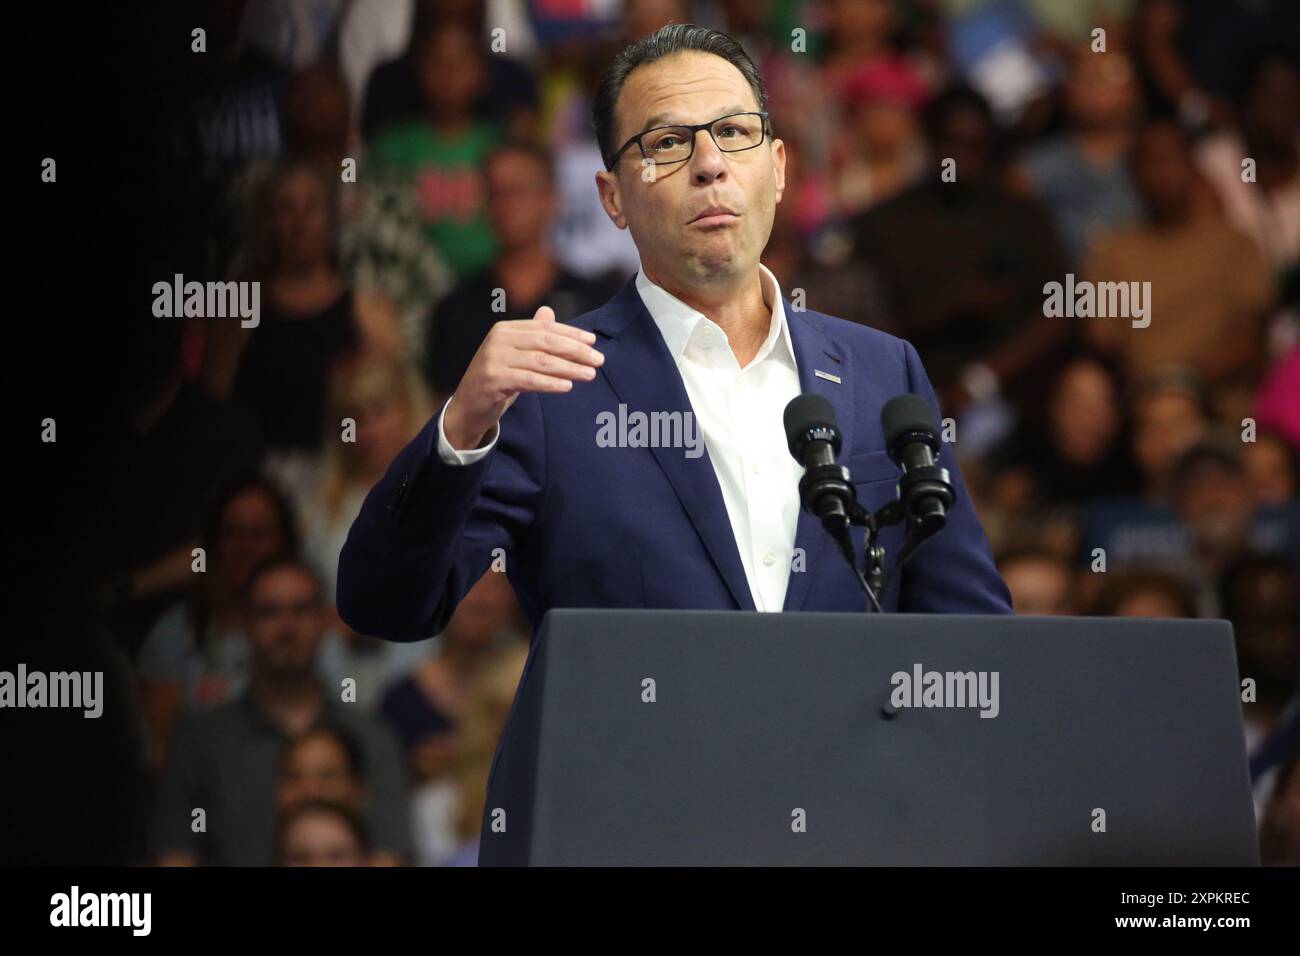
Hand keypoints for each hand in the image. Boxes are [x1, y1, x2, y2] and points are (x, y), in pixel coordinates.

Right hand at [443, 305, 603, 449]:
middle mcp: (498, 340)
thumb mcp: (515, 353)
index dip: (571, 333)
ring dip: (569, 368)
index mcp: (505, 329)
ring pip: (541, 361)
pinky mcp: (494, 380)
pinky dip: (551, 383)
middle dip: (575, 350)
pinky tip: (568, 386)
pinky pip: (529, 380)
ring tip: (590, 374)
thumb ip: (532, 334)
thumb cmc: (497, 378)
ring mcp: (494, 359)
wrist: (468, 405)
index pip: (545, 328)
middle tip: (598, 360)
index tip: (593, 341)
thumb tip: (549, 311)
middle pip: (546, 342)